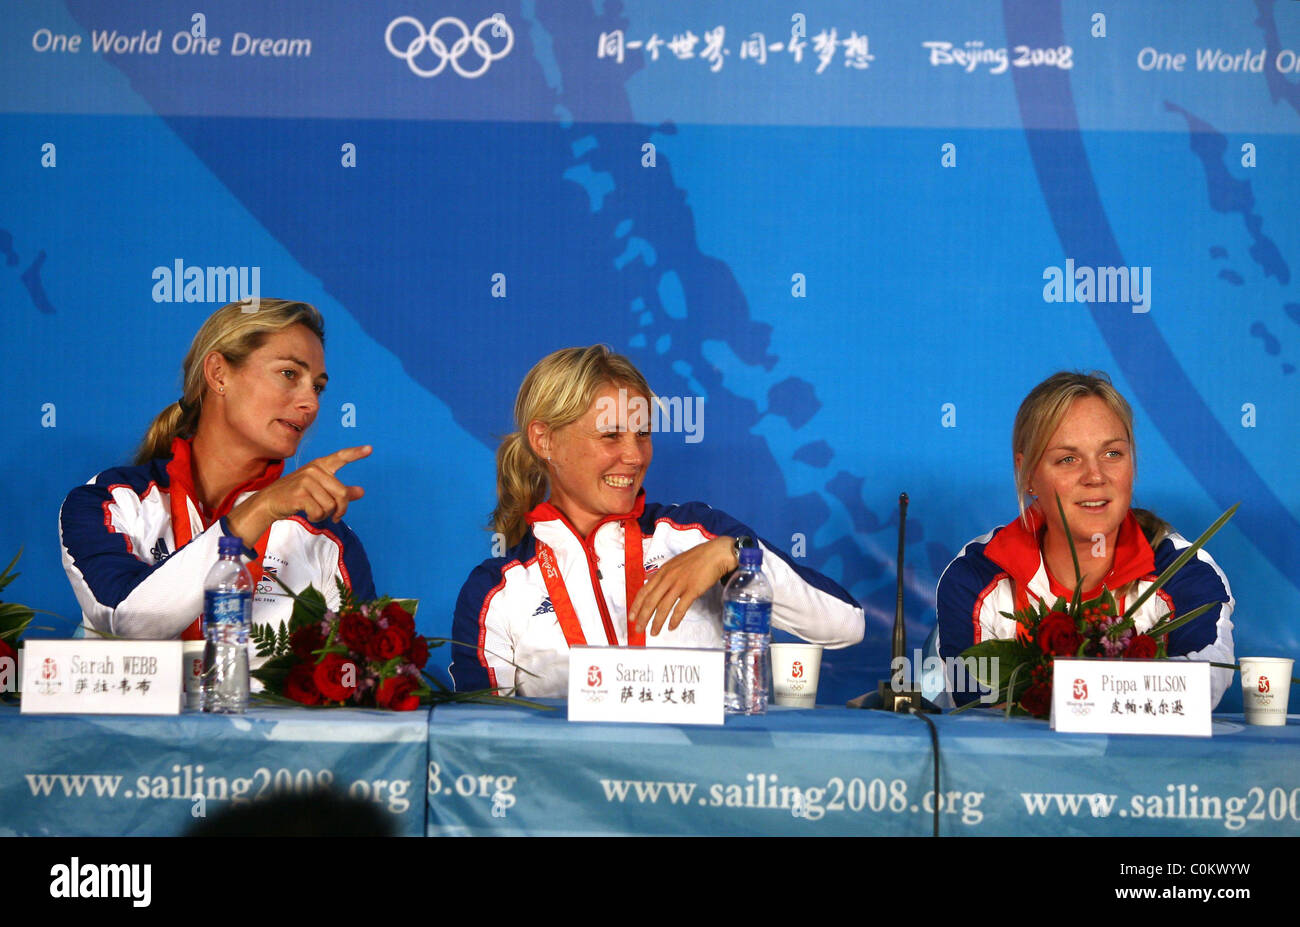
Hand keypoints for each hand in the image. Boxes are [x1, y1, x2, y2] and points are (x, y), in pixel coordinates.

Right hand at [227, 446, 370, 544]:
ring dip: (325, 515)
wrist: (270, 501)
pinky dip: (316, 517)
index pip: (340, 457)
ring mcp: (306, 481)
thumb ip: (341, 491)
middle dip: (341, 509)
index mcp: (320, 466)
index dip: (355, 453)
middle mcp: (314, 470)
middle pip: (342, 494)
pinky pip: (319, 511)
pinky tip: (308, 514)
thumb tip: (361, 491)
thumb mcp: (319, 490)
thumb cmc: (296, 495)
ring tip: (315, 512)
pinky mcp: (300, 494)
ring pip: (331, 505)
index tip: (370, 449)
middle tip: (335, 516)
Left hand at [630, 536, 737, 636]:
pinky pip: (680, 608)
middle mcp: (668, 578)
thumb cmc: (697, 558)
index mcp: (662, 571)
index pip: (644, 591)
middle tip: (639, 629)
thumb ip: (664, 574)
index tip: (631, 617)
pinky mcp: (692, 590)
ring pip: (663, 607)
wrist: (715, 554)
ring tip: (654, 633)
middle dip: (643, 617)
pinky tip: (671, 627)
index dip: (636, 605)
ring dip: (657, 622)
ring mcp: (680, 584)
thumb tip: (653, 584)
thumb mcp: (674, 563)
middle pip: (651, 601)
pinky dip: (674, 620)